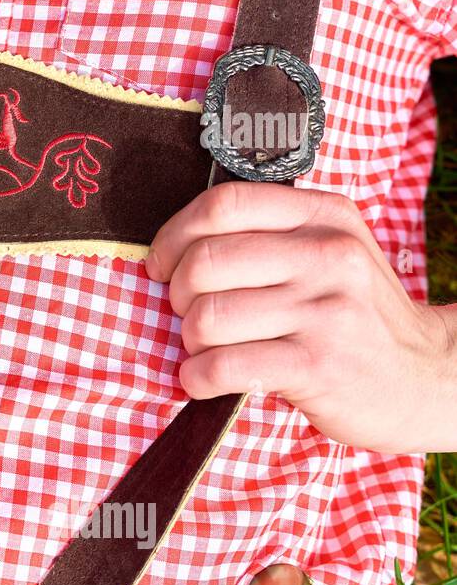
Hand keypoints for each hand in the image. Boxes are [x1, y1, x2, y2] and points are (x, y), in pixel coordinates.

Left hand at [146, 182, 456, 453]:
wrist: (424, 376)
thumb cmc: (351, 313)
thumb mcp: (326, 253)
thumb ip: (264, 236)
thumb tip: (171, 246)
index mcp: (323, 215)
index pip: (223, 204)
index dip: (174, 235)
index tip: (161, 265)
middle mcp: (329, 255)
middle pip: (204, 262)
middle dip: (177, 295)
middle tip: (188, 314)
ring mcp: (326, 310)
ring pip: (208, 317)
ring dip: (190, 341)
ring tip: (206, 350)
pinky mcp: (318, 365)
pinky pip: (224, 366)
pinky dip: (197, 377)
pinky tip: (203, 379)